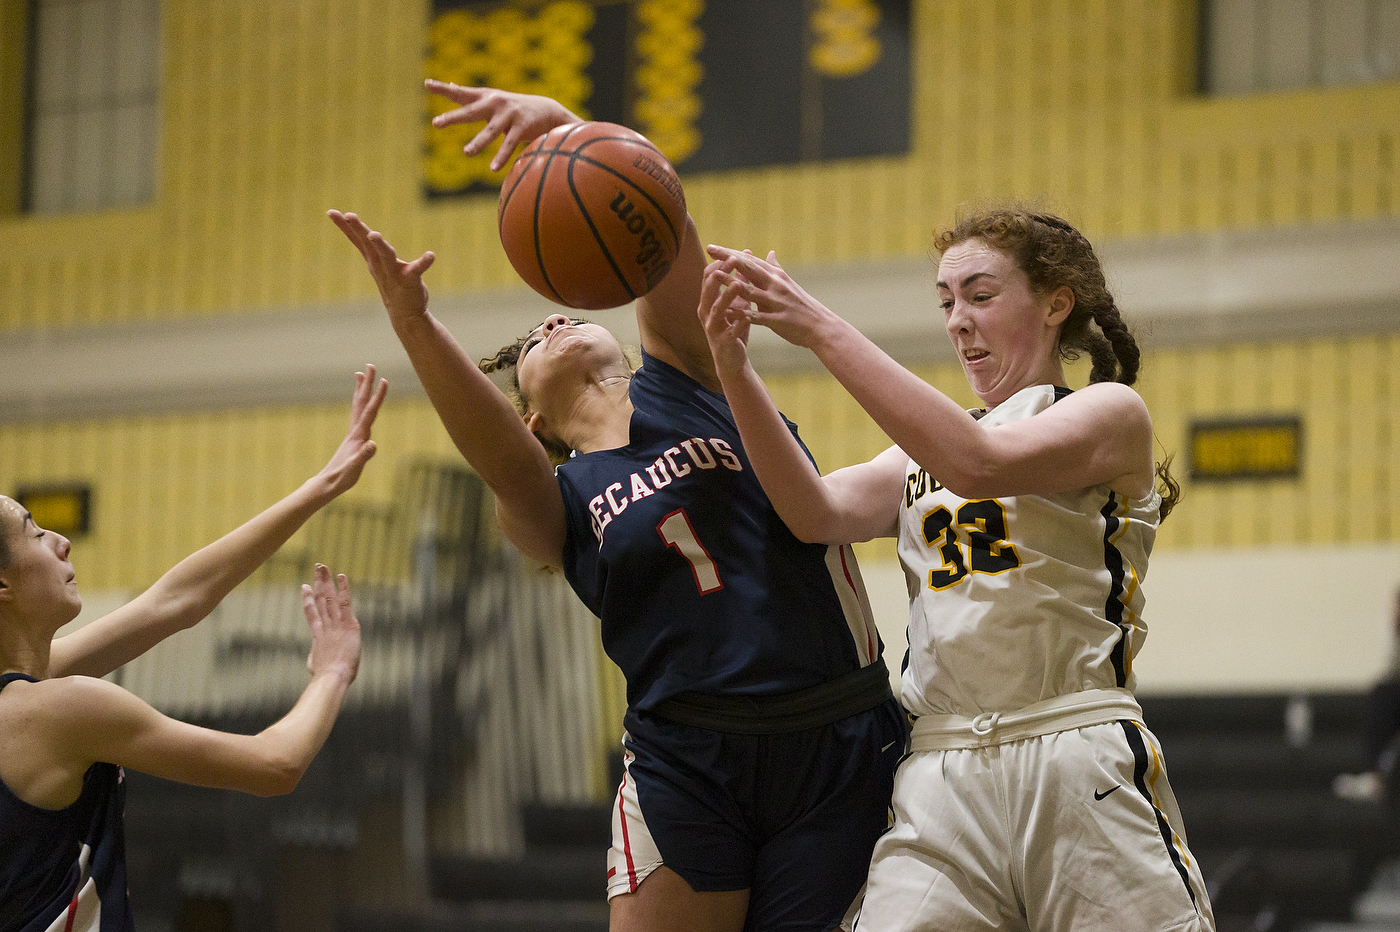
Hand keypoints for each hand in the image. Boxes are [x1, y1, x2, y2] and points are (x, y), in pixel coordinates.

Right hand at [303, 564, 360, 683]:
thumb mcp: (315, 665)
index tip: (305, 586)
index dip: (309, 599)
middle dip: (318, 582)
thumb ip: (316, 658)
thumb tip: (314, 662)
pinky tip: (341, 576)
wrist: (331, 677)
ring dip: (326, 580)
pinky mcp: (348, 624)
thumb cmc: (324, 676)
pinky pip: (345, 602)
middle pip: (320, 599)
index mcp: (318, 635)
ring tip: (323, 566)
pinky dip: (343, 588)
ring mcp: (336, 623)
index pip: (312, 613)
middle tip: (317, 568)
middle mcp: (325, 626)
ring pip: (329, 597)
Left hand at [315, 365, 386, 496]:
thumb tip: (373, 444)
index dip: (377, 396)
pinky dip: (359, 404)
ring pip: (357, 406)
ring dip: (360, 389)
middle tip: (370, 365)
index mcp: (358, 436)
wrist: (327, 483)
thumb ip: (363, 456)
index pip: (370, 412)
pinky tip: (361, 402)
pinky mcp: (352, 438)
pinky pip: (357, 415)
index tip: (383, 380)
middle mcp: (355, 430)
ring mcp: (353, 433)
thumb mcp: (354, 469)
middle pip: (361, 402)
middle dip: (366, 383)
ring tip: (361, 374)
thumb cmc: (342, 478)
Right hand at [328, 210, 434, 323]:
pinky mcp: (410, 281)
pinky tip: (430, 255)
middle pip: (368, 244)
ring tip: (373, 235)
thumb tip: (367, 233)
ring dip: (379, 245)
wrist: (405, 315)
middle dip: (359, 229)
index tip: (331, 212)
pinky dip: (423, 262)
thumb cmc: (392, 285)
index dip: (344, 226)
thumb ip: (375, 250)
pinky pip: (417, 270)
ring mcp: (394, 274)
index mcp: (372, 259)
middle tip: (349, 215)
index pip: (356, 240)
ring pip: (386, 256)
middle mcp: (380, 265)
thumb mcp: (379, 266)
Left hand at [425, 81, 581, 171]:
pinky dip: (501, 157)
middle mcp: (495, 103)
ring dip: (478, 143)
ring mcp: (509, 115)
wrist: (548, 111)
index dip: (443, 88)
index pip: (461, 93)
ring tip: (466, 153)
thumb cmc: (514, 107)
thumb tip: (450, 86)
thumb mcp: (493, 99)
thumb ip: (471, 96)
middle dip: (453, 118)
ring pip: (490, 131)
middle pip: (470, 111)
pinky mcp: (522, 127)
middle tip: (436, 123)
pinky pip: (509, 144)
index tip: (427, 84)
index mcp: (485, 97)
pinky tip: (493, 169)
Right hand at [698, 255, 758, 378]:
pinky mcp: (723, 342)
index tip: (733, 252)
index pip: (709, 277)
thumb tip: (746, 255)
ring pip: (717, 309)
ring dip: (727, 296)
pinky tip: (747, 317)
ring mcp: (713, 328)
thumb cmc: (734, 328)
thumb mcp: (738, 302)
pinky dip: (738, 324)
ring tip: (738, 284)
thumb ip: (741, 281)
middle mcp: (706, 313)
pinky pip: (730, 332)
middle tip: (733, 260)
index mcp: (708, 301)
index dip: (720, 264)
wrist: (733, 360)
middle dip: (720, 274)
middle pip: (709, 289)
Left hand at [704, 246, 839, 349]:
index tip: (713, 247)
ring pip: (750, 291)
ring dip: (731, 283)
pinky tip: (727, 312)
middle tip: (709, 249)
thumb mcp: (788, 283)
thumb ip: (775, 268)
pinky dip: (742, 314)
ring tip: (713, 276)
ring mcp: (776, 302)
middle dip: (728, 258)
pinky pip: (756, 316)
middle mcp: (776, 285)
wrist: (821, 326)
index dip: (730, 253)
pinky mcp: (777, 320)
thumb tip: (770, 253)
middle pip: (748, 268)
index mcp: (776, 276)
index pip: (750, 260)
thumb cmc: (802, 305)